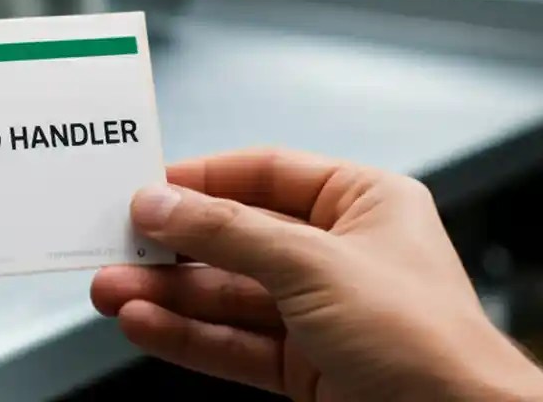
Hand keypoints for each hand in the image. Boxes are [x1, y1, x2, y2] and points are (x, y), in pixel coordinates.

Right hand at [92, 149, 542, 401]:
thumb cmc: (430, 343)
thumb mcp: (314, 265)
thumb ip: (228, 231)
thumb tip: (163, 204)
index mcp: (364, 204)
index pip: (265, 174)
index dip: (202, 179)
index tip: (145, 188)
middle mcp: (340, 254)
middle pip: (235, 238)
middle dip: (171, 248)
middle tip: (115, 245)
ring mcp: (321, 315)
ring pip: (227, 296)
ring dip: (167, 295)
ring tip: (112, 291)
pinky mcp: (306, 369)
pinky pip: (233, 343)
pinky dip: (187, 336)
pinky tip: (145, 326)